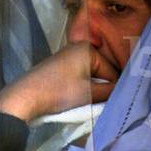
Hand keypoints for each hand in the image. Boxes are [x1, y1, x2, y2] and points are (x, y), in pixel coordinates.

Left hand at [0, 41, 118, 123]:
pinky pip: (77, 76)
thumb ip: (110, 91)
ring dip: (92, 88)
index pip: (112, 71)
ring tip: (88, 102)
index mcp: (87, 49)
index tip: (113, 101)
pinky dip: (80, 86)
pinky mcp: (57, 67)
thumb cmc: (60, 92)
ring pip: (89, 74)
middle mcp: (77, 47)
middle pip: (101, 71)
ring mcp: (66, 56)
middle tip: (101, 102)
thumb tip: (124, 91)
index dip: (114, 88)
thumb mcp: (90, 93)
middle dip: (103, 86)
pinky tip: (77, 98)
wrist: (26, 96)